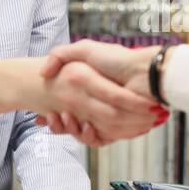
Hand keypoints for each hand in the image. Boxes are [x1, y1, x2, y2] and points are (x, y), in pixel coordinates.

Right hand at [37, 41, 163, 140]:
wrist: (146, 73)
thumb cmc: (118, 59)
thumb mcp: (85, 50)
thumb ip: (61, 55)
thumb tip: (43, 73)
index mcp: (91, 87)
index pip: (65, 104)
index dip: (52, 111)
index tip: (42, 113)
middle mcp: (98, 104)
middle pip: (72, 121)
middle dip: (58, 122)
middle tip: (45, 117)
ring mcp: (107, 117)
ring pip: (82, 132)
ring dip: (69, 129)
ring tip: (61, 118)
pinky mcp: (117, 128)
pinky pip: (98, 139)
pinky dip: (88, 137)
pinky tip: (83, 127)